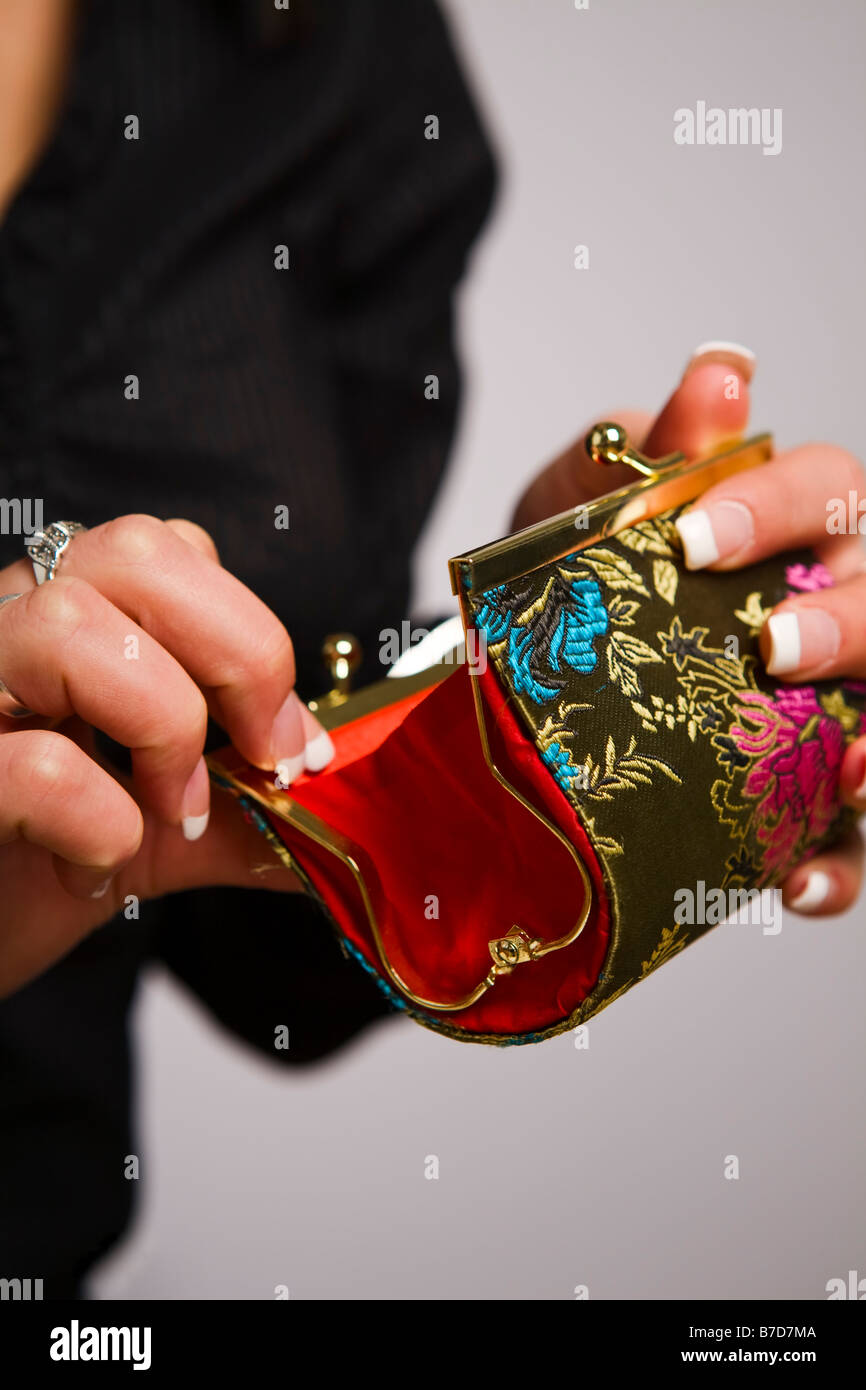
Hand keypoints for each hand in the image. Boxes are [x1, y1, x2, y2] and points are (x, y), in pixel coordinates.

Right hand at [0, 515, 333, 995]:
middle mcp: (5, 630)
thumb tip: (347, 806)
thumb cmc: (27, 872)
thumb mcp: (155, 832)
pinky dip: (98, 822)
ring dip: (164, 728)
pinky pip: (35, 765)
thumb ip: (243, 812)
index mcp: (66, 624)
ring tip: (170, 812)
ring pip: (70, 625)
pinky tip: (93, 871)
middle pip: (135, 551)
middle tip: (264, 758)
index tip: (291, 744)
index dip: (255, 637)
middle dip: (239, 654)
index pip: (173, 552)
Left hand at [513, 342, 865, 917]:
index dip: (776, 509)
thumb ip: (657, 447)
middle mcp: (844, 604)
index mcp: (803, 523)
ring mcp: (842, 701)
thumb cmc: (597, 571)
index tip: (693, 542)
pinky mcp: (819, 791)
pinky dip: (841, 862)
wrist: (550, 668)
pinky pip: (858, 833)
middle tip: (771, 648)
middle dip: (849, 625)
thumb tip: (722, 370)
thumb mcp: (598, 504)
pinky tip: (794, 882)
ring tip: (846, 776)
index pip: (829, 490)